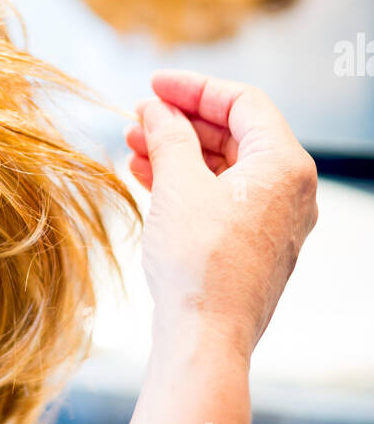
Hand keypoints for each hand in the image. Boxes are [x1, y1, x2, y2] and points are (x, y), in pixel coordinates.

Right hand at [125, 71, 317, 360]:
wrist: (205, 338)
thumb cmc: (198, 263)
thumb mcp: (177, 184)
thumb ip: (167, 136)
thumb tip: (156, 110)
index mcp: (285, 165)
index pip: (242, 102)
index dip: (194, 88)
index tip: (153, 86)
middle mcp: (291, 191)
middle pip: (235, 135)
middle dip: (182, 123)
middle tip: (137, 120)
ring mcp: (275, 222)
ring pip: (225, 169)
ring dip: (179, 154)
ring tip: (132, 149)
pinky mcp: (254, 248)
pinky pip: (222, 200)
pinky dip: (188, 186)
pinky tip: (147, 180)